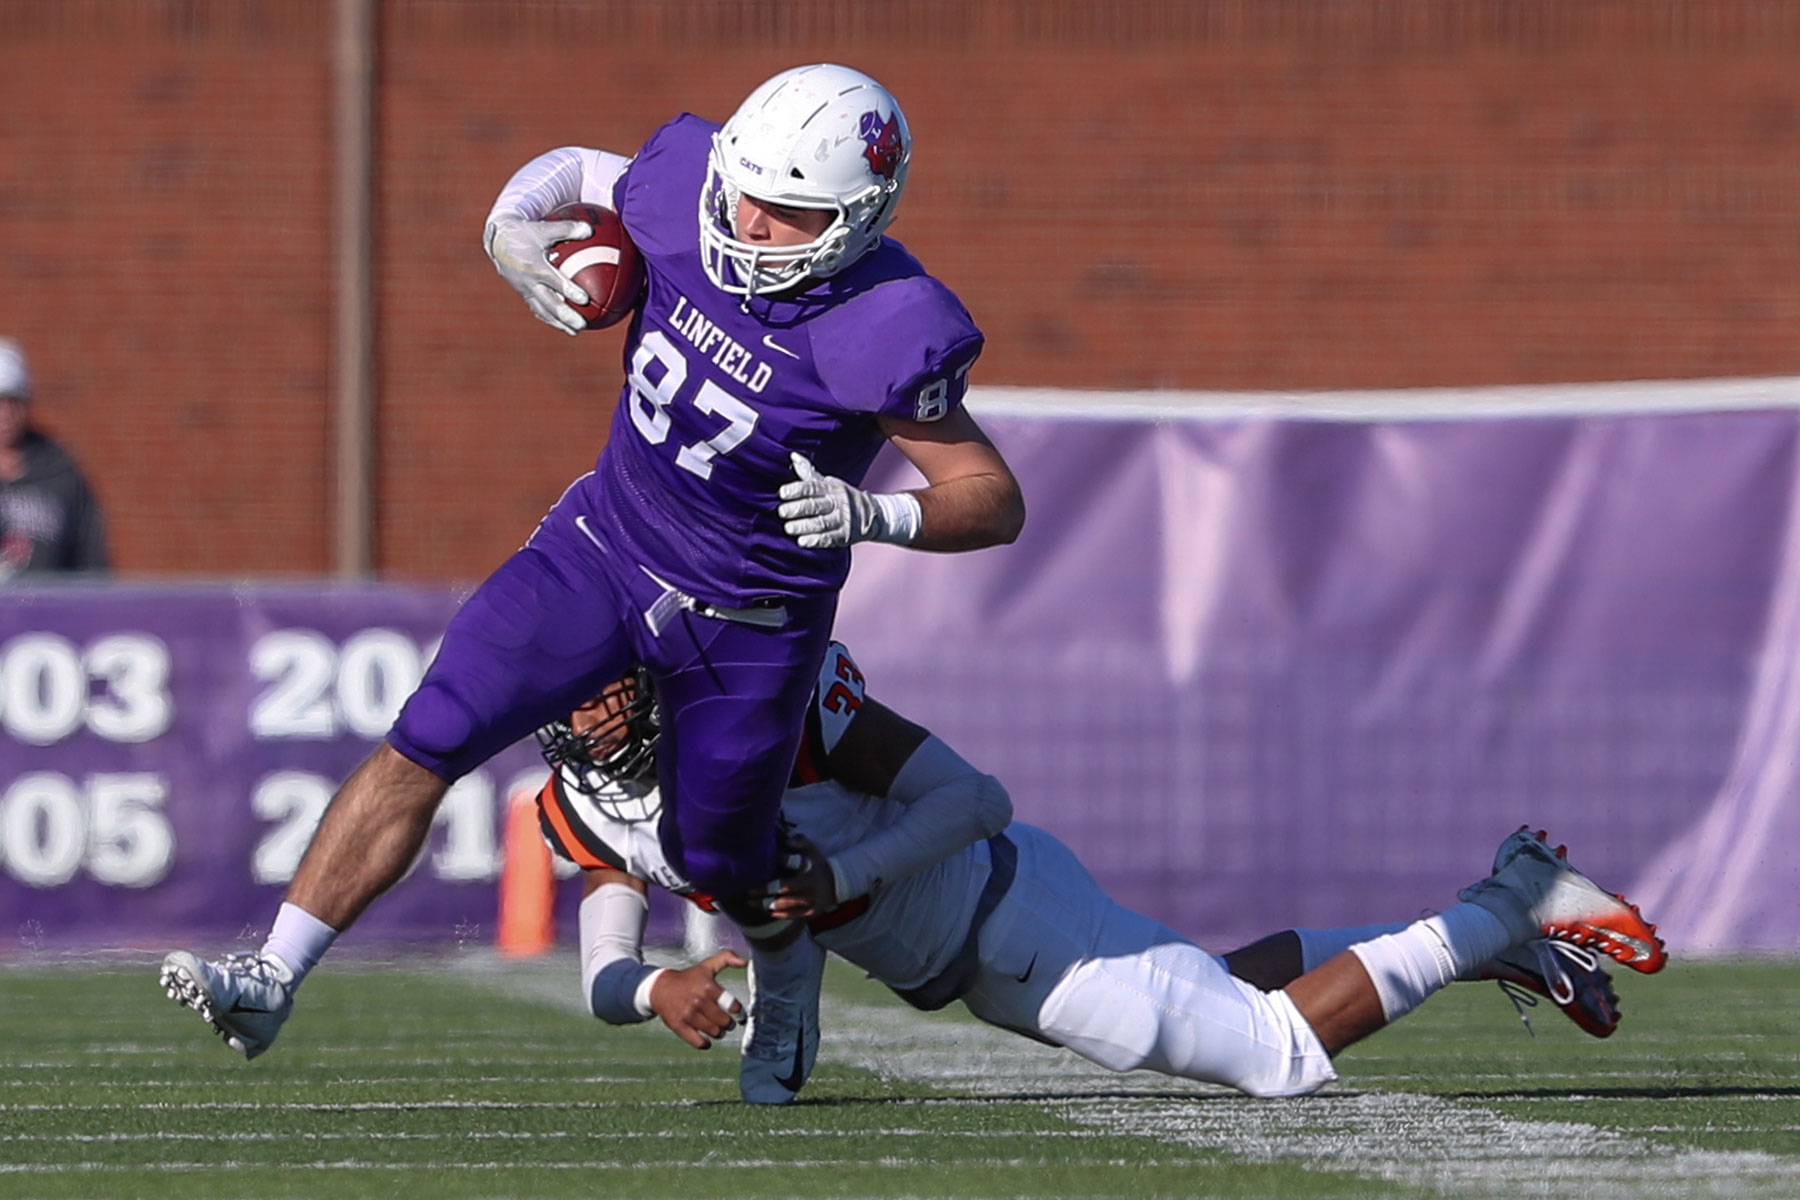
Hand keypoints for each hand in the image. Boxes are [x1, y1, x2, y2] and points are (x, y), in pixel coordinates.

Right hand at [485, 212, 591, 335]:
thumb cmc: (524, 232)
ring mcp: (525, 290)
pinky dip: (550, 318)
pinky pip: (538, 309)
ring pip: (542, 311)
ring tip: (575, 332)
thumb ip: (567, 229)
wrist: (498, 241)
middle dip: (565, 316)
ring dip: (558, 323)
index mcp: (534, 266)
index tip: (585, 299)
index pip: (554, 281)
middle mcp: (528, 282)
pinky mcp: (524, 294)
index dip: (568, 290)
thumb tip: (590, 229)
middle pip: (548, 303)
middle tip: (582, 325)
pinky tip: (564, 325)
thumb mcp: (544, 228)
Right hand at [648, 950, 745, 1048]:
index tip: (738, 1013)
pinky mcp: (679, 1026)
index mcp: (708, 986)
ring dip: (719, 1033)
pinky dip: (705, 1044)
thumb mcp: (707, 966)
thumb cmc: (687, 978)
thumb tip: (744, 962)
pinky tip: (706, 1040)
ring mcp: (689, 1015)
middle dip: (729, 1023)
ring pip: (714, 1032)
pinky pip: (698, 1042)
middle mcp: (699, 1001)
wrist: (660, 988)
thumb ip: (727, 959)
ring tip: (718, 1029)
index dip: (738, 1012)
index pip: (732, 1005)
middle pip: (724, 1021)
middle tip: (728, 1022)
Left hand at [755, 835, 838, 919]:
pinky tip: (765, 910)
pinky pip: (791, 915)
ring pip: (784, 903)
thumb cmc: (815, 863)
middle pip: (784, 887)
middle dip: (765, 889)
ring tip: (751, 902)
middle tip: (749, 891)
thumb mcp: (811, 848)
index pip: (795, 862)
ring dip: (765, 904)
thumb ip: (799, 841)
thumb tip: (787, 842)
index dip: (782, 860)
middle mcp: (810, 883)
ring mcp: (810, 899)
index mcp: (808, 866)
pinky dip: (776, 913)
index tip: (765, 863)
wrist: (834, 884)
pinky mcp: (810, 912)